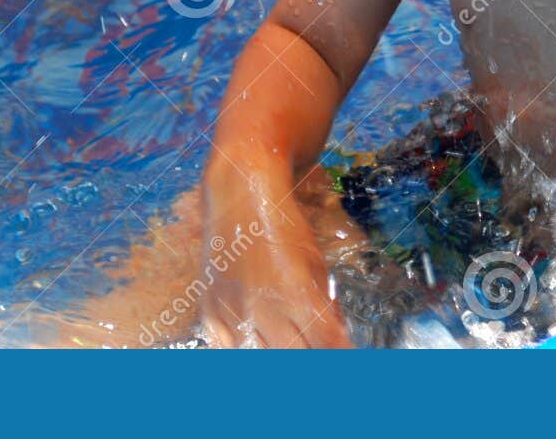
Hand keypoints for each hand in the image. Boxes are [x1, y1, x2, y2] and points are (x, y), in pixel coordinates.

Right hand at [200, 171, 351, 347]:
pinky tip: (257, 345)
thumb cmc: (283, 224)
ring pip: (258, 360)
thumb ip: (325, 303)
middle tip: (316, 351)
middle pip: (293, 358)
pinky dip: (244, 353)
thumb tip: (337, 338)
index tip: (346, 356)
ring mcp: (231, 311)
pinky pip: (226, 350)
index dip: (340, 354)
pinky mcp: (209, 310)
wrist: (238, 194)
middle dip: (310, 358)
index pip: (326, 343)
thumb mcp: (315, 261)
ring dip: (278, 357)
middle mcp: (262, 307)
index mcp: (295, 292)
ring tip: (288, 348)